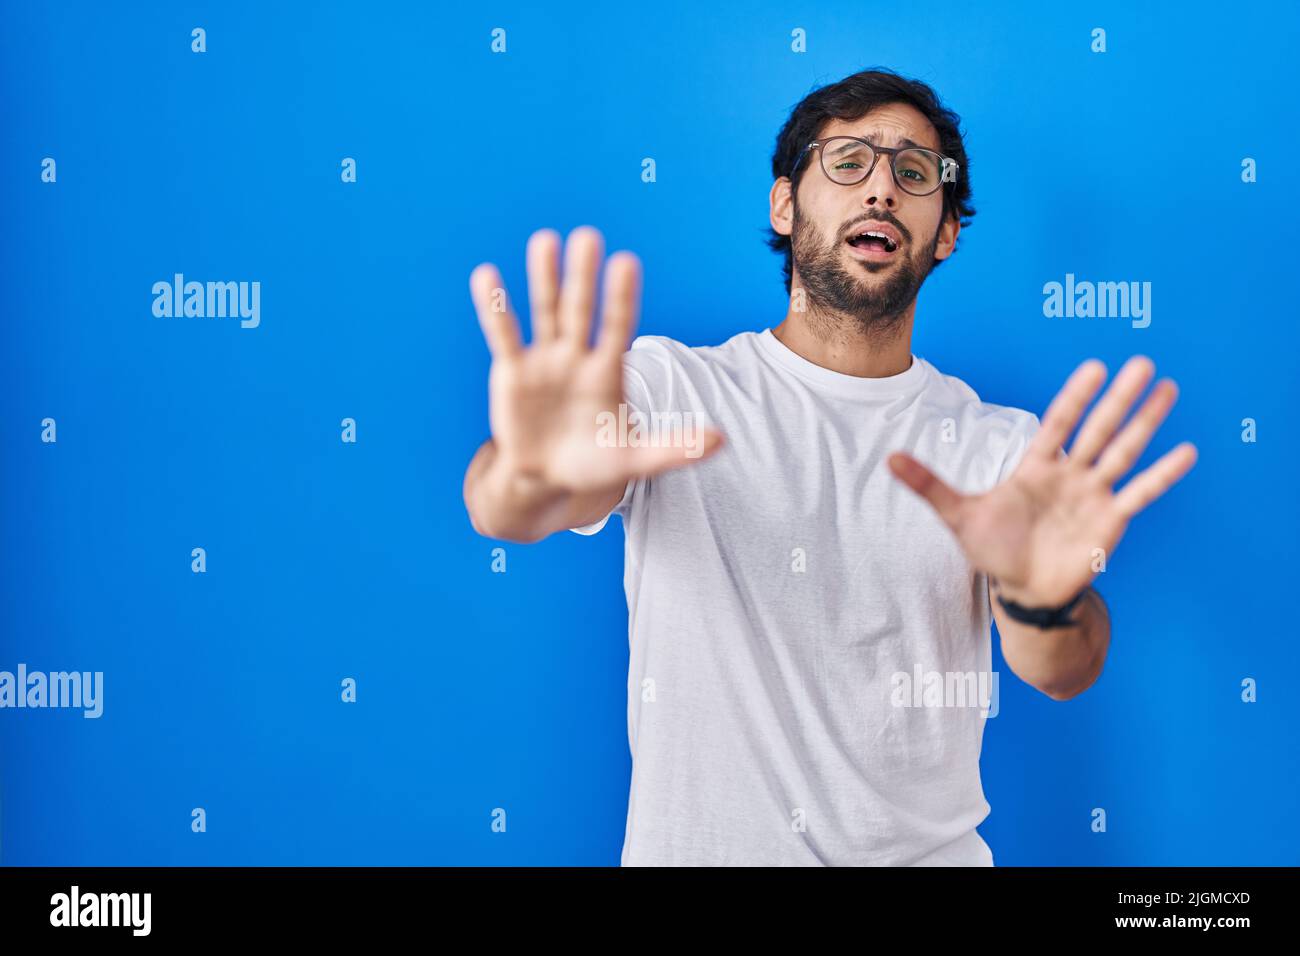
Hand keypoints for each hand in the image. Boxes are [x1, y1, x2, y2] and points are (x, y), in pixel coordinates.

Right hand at [469, 226, 722, 493]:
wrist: (545, 479)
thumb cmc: (594, 464)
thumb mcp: (635, 460)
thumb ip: (674, 448)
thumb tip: (722, 440)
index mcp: (609, 369)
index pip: (618, 326)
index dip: (621, 297)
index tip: (626, 262)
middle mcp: (577, 355)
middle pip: (580, 309)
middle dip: (582, 276)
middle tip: (587, 237)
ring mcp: (544, 359)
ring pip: (544, 311)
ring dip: (543, 279)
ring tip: (545, 241)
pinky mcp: (512, 370)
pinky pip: (503, 335)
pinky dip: (495, 308)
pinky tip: (487, 277)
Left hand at [886, 356, 1197, 606]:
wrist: (1023, 589)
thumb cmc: (994, 547)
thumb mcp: (958, 514)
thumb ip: (929, 485)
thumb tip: (889, 459)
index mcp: (1036, 466)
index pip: (1057, 424)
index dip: (1075, 397)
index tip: (1094, 366)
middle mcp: (1069, 474)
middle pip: (1098, 428)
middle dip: (1119, 398)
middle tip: (1142, 362)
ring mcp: (1093, 495)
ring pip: (1123, 452)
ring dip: (1146, 423)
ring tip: (1168, 390)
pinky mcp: (1111, 521)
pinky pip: (1140, 494)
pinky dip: (1162, 475)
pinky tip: (1186, 452)